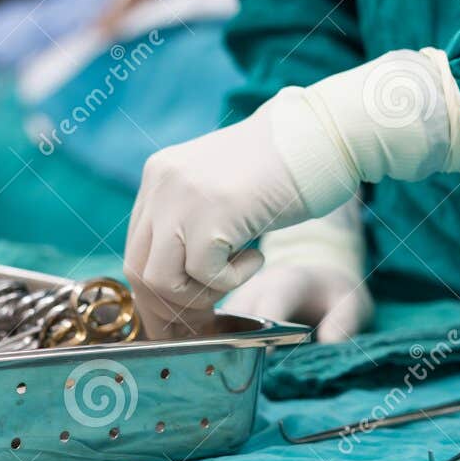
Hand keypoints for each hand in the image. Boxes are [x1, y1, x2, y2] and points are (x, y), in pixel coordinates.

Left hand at [124, 49, 459, 327]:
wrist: (322, 134)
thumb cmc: (283, 169)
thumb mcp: (220, 191)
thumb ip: (191, 222)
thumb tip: (173, 285)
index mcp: (159, 176)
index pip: (137, 249)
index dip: (155, 294)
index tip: (177, 321)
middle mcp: (162, 183)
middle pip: (140, 269)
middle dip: (170, 310)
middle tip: (204, 325)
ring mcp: (183, 195)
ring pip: (162, 279)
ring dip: (201, 296)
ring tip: (235, 280)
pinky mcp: (213, 211)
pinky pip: (205, 274)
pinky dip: (233, 279)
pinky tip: (258, 255)